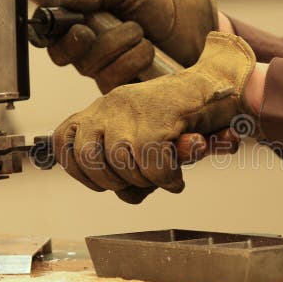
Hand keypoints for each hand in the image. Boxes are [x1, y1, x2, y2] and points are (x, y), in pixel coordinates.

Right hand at [47, 0, 217, 92]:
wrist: (192, 24)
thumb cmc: (155, 5)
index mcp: (81, 28)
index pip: (50, 41)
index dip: (57, 38)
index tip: (80, 27)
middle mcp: (88, 55)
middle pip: (72, 58)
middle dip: (103, 41)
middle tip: (128, 26)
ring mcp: (105, 75)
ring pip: (96, 70)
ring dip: (124, 48)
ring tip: (143, 35)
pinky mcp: (124, 93)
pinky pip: (115, 84)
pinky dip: (134, 63)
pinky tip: (150, 53)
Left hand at [53, 32, 255, 203]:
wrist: (218, 86)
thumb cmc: (182, 119)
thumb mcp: (146, 141)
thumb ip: (130, 167)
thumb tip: (128, 195)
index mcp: (102, 108)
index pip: (64, 139)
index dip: (78, 170)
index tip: (104, 182)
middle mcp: (111, 105)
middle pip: (88, 158)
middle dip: (113, 181)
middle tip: (141, 181)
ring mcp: (132, 109)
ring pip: (120, 163)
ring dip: (144, 180)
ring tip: (164, 177)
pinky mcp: (157, 117)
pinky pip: (150, 163)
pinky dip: (165, 178)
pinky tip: (176, 179)